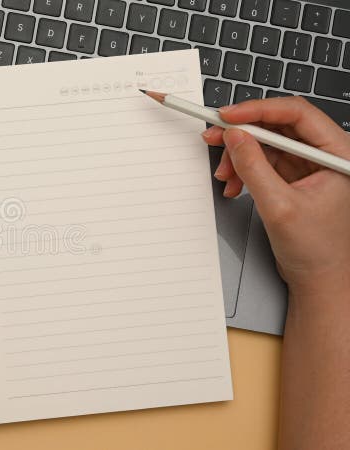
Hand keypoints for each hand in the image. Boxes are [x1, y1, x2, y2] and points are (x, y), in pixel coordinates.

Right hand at [201, 96, 349, 294]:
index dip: (258, 110)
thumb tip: (235, 137)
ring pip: (266, 143)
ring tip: (225, 174)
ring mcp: (308, 165)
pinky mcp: (293, 176)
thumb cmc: (316, 250)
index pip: (296, 114)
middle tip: (214, 137)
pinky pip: (263, 161)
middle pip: (278, 125)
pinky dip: (244, 170)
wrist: (318, 278)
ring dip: (239, 156)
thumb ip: (254, 167)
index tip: (228, 116)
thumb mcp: (279, 206)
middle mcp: (325, 154)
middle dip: (243, 134)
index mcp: (338, 153)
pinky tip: (235, 185)